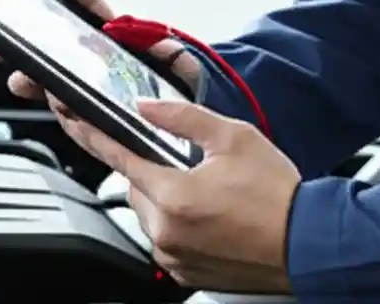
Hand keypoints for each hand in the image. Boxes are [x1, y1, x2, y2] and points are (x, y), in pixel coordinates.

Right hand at [0, 0, 203, 122]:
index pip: (95, 14)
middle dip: (30, 41)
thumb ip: (172, 54)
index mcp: (118, 44)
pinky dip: (63, 112)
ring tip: (22, 77)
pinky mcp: (89, 121)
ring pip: (54, 82)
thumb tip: (163, 46)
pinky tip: (57, 107)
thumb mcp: (183, 67)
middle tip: (5, 36)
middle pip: (58, 49)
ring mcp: (89, 92)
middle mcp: (97, 65)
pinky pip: (71, 115)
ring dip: (35, 79)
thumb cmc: (179, 92)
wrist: (184, 131)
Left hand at [65, 98, 298, 292]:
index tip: (73, 120)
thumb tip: (147, 107)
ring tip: (211, 194)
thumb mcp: (234, 138)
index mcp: (174, 195)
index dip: (92, 135)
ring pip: (150, 214)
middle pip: (136, 188)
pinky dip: (178, 223)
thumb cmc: (277, 196)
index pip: (118, 158)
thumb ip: (183, 118)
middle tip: (191, 165)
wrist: (306, 243)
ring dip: (167, 198)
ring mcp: (173, 257)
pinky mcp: (184, 273)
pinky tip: (211, 216)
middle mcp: (166, 232)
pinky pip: (165, 240)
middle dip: (153, 171)